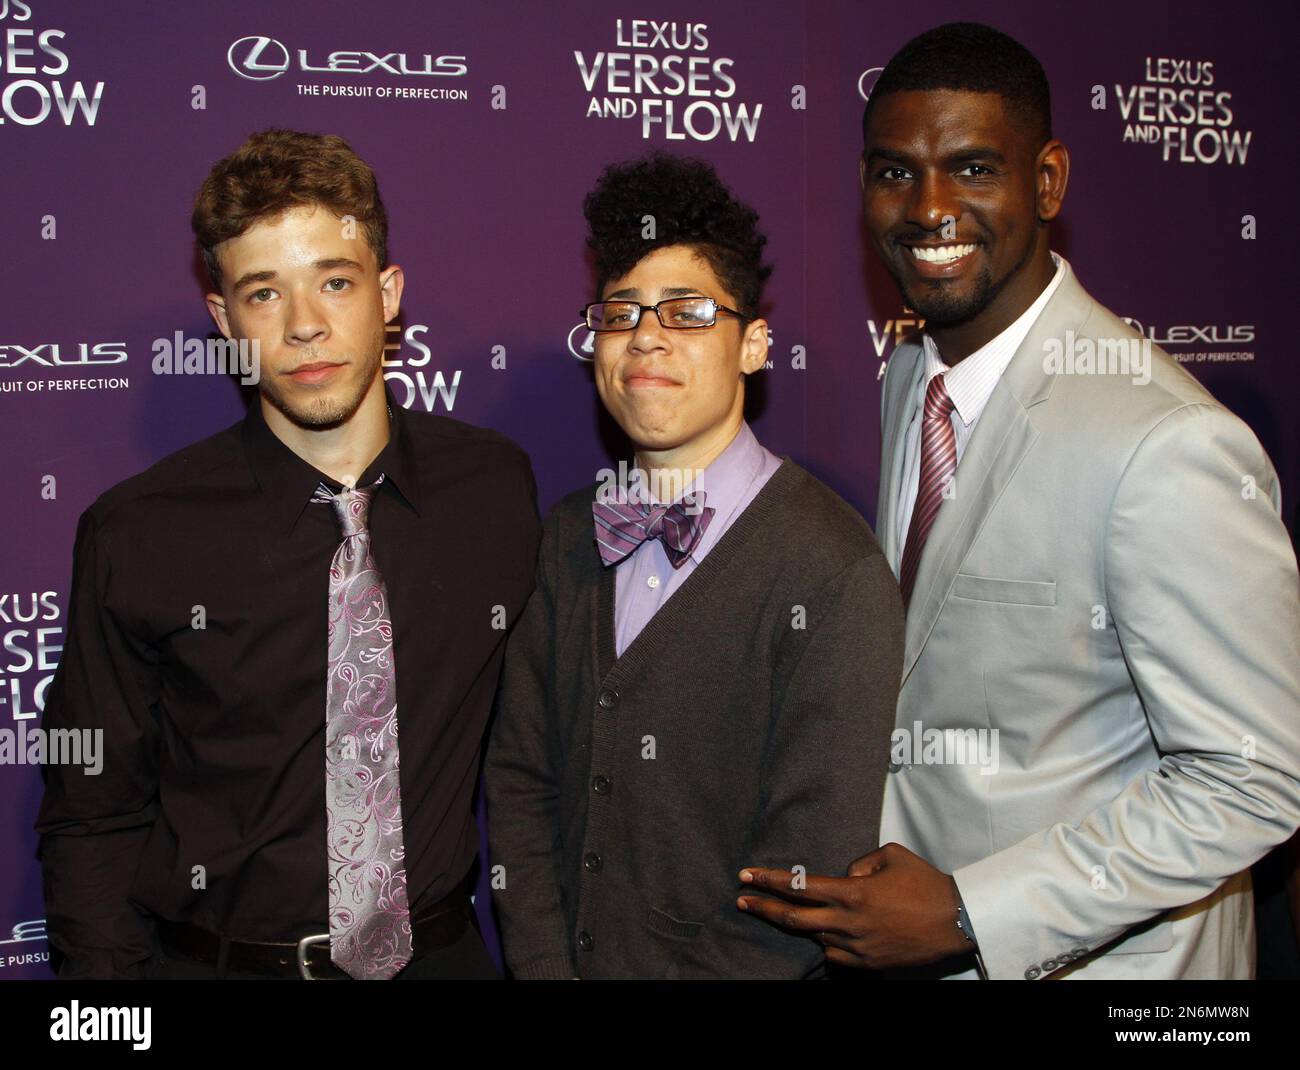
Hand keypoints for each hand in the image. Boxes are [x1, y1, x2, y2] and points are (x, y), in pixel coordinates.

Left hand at [736, 842, 972, 968]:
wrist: (957, 921)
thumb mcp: (890, 855)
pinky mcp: (869, 966)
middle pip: (794, 919)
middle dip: (763, 909)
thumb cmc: (925, 883)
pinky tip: (826, 934)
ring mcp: (857, 948)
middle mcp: (848, 923)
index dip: (768, 880)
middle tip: (741, 902)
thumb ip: (859, 862)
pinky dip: (827, 943)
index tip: (745, 876)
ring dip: (799, 926)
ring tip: (785, 913)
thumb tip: (844, 874)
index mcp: (851, 893)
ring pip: (815, 937)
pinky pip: (836, 956)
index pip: (798, 886)